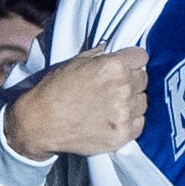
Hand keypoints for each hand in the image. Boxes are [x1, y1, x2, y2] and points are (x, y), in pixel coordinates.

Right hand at [3, 48, 148, 160]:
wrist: (41, 122)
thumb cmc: (55, 89)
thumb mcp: (76, 61)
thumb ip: (101, 55)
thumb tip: (114, 50)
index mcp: (114, 66)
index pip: (141, 57)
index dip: (133, 60)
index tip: (126, 65)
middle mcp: (124, 88)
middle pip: (144, 79)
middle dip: (132, 80)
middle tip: (115, 87)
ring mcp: (124, 114)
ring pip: (143, 102)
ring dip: (132, 102)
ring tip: (113, 105)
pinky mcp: (121, 135)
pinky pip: (139, 124)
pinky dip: (131, 121)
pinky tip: (115, 119)